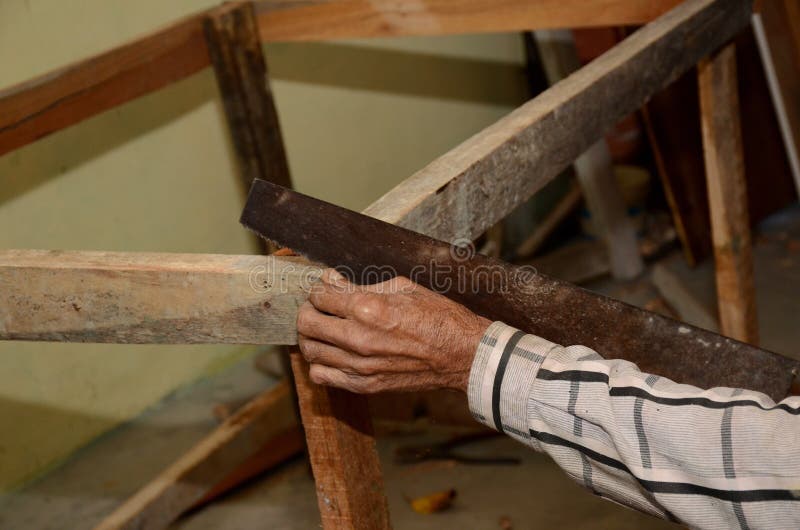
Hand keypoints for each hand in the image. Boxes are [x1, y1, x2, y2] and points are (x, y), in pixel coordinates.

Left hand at [296, 269, 490, 393]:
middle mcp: (359, 338)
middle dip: (308, 311)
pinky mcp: (365, 385)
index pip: (320, 296)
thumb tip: (331, 280)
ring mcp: (360, 365)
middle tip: (318, 307)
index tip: (325, 289)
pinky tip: (332, 353)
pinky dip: (320, 363)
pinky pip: (322, 376)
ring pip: (310, 351)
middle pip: (307, 323)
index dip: (319, 290)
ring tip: (323, 329)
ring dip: (311, 336)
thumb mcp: (402, 288)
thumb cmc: (437, 316)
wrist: (460, 354)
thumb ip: (361, 285)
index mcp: (368, 309)